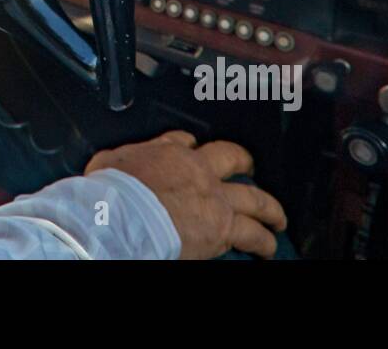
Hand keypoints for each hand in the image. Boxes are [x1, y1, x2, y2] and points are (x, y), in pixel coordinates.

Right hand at [85, 130, 286, 258]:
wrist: (124, 213)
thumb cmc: (112, 191)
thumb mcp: (110, 161)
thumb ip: (124, 159)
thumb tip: (116, 163)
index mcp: (168, 152)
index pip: (186, 141)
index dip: (192, 146)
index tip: (194, 149)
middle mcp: (198, 170)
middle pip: (231, 158)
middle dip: (244, 163)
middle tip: (251, 168)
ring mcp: (214, 198)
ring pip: (255, 197)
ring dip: (269, 208)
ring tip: (277, 217)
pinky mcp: (222, 227)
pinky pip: (253, 234)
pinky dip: (264, 241)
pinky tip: (268, 247)